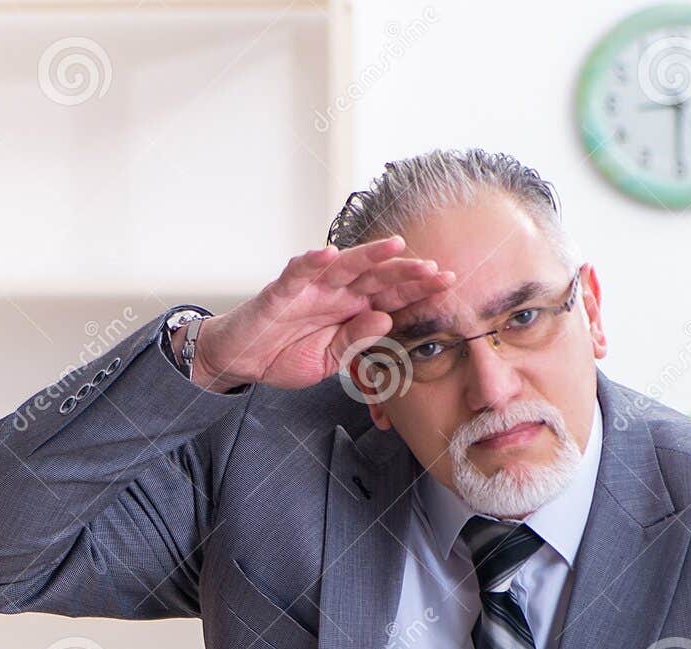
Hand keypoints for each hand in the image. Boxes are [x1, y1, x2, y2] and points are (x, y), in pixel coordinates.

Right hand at [188, 236, 453, 391]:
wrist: (244, 359)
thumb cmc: (286, 354)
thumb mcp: (331, 360)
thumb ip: (357, 341)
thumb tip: (386, 318)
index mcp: (350, 308)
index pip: (390, 294)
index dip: (417, 289)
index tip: (446, 284)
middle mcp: (335, 292)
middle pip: (376, 275)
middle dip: (404, 271)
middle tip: (434, 268)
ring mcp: (310, 288)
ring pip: (344, 265)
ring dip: (369, 255)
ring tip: (394, 246)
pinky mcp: (282, 290)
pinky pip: (299, 270)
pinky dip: (313, 261)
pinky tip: (331, 254)